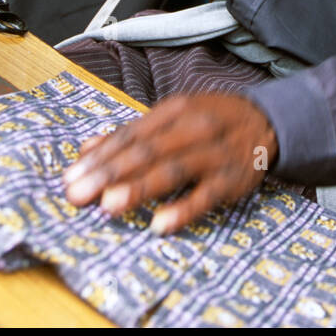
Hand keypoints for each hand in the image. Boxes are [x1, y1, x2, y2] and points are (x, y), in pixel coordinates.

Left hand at [62, 92, 277, 233]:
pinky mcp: (233, 180)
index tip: (69, 177)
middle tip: (78, 195)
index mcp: (174, 110)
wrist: (266, 122)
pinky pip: (206, 196)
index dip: (99, 157)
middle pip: (146, 152)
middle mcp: (193, 128)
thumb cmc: (210, 121)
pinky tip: (159, 225)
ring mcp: (215, 154)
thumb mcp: (172, 117)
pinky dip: (183, 210)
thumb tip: (86, 149)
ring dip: (139, 189)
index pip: (131, 135)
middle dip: (109, 174)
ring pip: (173, 171)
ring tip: (109, 206)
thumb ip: (131, 134)